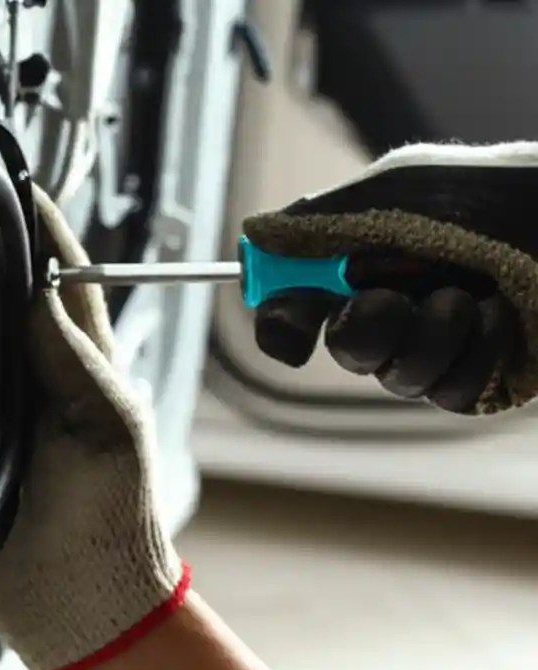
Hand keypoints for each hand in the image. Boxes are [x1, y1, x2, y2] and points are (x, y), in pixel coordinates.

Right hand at [0, 186, 187, 669]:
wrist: (74, 607)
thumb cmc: (109, 526)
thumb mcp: (105, 429)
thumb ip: (72, 360)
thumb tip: (39, 292)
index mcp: (87, 368)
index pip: (65, 278)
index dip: (43, 232)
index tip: (16, 189)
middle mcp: (42, 383)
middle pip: (11, 302)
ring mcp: (2, 417)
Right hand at [244, 142, 537, 414]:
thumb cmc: (502, 193)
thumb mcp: (401, 190)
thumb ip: (322, 220)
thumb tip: (255, 236)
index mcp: (369, 257)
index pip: (302, 301)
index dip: (284, 321)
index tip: (292, 330)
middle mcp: (399, 302)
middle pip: (344, 349)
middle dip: (362, 330)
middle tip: (386, 300)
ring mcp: (442, 342)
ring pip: (395, 375)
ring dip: (429, 336)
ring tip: (470, 294)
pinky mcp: (484, 374)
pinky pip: (450, 392)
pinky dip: (473, 353)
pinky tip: (502, 316)